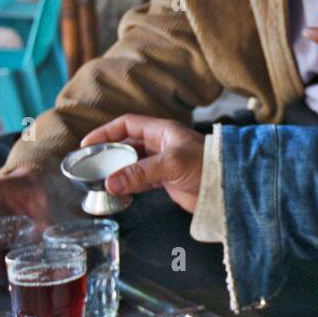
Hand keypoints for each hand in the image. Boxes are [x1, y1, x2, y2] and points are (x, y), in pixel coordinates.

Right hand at [80, 115, 204, 212]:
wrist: (229, 186)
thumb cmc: (207, 165)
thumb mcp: (171, 164)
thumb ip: (140, 172)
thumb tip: (110, 183)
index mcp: (162, 131)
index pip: (127, 125)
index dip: (106, 132)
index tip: (88, 144)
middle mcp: (161, 144)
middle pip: (127, 145)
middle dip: (108, 153)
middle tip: (90, 165)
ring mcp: (163, 163)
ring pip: (132, 164)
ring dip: (117, 171)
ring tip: (100, 180)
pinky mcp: (167, 180)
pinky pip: (141, 180)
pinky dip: (128, 185)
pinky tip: (118, 191)